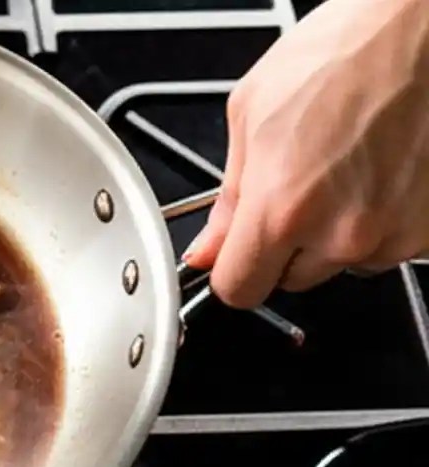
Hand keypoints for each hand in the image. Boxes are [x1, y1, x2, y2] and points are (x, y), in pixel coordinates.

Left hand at [183, 0, 428, 308]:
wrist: (424, 28)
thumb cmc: (345, 51)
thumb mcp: (251, 114)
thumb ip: (227, 199)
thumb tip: (207, 250)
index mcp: (282, 210)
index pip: (239, 290)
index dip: (232, 271)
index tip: (235, 254)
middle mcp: (340, 235)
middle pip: (290, 280)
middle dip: (284, 246)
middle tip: (298, 185)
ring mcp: (391, 235)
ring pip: (341, 264)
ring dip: (334, 234)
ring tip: (343, 168)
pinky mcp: (427, 231)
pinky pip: (386, 246)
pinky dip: (378, 221)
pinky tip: (377, 171)